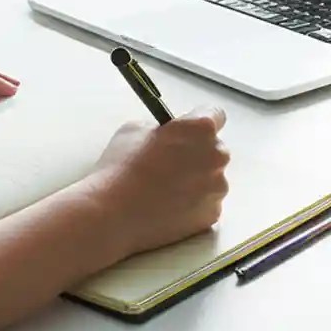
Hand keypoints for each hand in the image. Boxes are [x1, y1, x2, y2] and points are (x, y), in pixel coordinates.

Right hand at [84, 108, 229, 256]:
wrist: (112, 214)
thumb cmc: (121, 169)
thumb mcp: (135, 129)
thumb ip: (161, 128)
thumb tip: (167, 136)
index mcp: (201, 129)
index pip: (215, 115)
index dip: (198, 122)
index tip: (189, 130)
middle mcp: (217, 156)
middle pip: (214, 150)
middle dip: (197, 154)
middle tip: (170, 165)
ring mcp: (217, 188)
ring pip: (212, 180)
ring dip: (196, 182)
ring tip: (164, 191)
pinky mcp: (211, 215)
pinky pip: (207, 205)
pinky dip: (193, 206)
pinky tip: (168, 207)